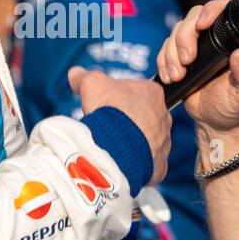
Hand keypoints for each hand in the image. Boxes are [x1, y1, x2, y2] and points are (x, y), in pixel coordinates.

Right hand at [66, 68, 170, 184]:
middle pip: (146, 116)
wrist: (114, 146)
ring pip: (149, 141)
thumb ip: (84, 77)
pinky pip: (150, 164)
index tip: (107, 103)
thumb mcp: (91, 84)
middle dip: (129, 120)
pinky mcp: (159, 165)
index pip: (139, 91)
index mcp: (152, 93)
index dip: (120, 96)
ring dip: (134, 142)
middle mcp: (163, 117)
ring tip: (113, 145)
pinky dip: (137, 163)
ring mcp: (163, 143)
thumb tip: (75, 73)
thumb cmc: (108, 111)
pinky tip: (123, 162)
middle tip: (109, 125)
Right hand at [156, 0, 238, 131]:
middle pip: (194, 16)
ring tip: (178, 75)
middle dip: (185, 37)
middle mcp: (216, 35)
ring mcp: (197, 44)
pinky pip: (165, 47)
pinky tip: (171, 77)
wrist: (216, 121)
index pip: (226, 8)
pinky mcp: (180, 55)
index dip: (213, 8)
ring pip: (177, 30)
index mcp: (237, 38)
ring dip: (172, 52)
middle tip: (187, 61)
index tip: (203, 24)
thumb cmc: (236, 105)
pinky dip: (163, 61)